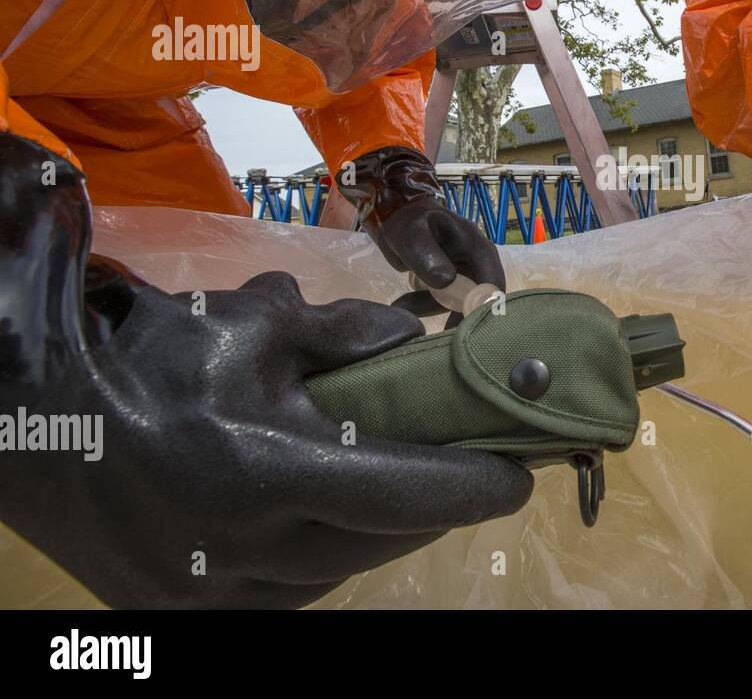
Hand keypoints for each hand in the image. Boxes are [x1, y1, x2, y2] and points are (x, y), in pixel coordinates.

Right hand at [0, 134, 531, 607]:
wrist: (34, 421)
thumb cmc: (147, 361)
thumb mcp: (250, 325)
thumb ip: (341, 334)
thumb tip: (411, 339)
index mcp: (263, 471)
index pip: (400, 494)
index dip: (470, 488)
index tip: (518, 478)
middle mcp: (241, 548)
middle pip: (376, 541)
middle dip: (429, 510)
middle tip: (467, 477)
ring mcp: (210, 593)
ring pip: (333, 574)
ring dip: (376, 535)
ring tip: (402, 493)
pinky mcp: (185, 612)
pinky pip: (284, 593)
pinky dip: (320, 558)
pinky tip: (332, 522)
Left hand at [338, 146, 505, 317]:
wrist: (395, 216)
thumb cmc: (408, 221)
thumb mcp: (413, 235)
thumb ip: (427, 256)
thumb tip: (446, 282)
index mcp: (478, 249)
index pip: (493, 283)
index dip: (484, 307)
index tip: (466, 328)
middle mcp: (477, 264)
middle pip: (482, 300)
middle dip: (463, 319)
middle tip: (442, 337)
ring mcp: (464, 275)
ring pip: (460, 305)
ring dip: (435, 312)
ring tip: (404, 308)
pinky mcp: (450, 284)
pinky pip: (444, 303)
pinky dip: (426, 308)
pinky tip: (403, 305)